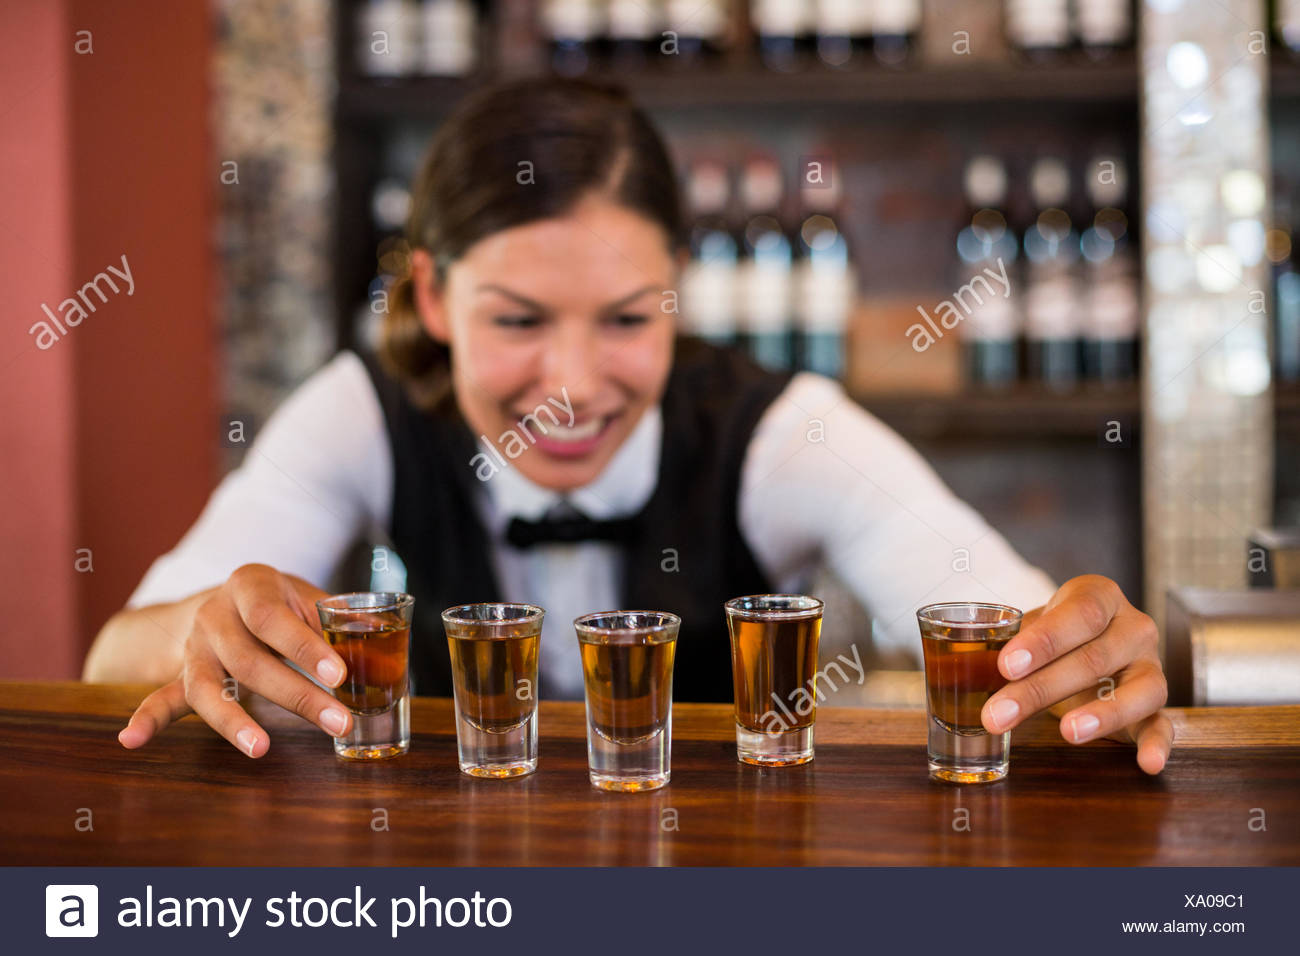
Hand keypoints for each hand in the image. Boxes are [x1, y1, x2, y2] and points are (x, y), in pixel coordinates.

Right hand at [117, 564, 350, 756]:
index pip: (274, 618)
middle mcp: (215, 614)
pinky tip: (131, 740)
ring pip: (206, 686)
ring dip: (234, 721)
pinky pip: (162, 697)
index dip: (304, 646)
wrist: (228, 598)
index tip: (339, 674)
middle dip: (296, 695)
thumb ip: (342, 618)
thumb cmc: (283, 602)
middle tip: (337, 721)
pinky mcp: (180, 674)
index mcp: (251, 585)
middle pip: (248, 660)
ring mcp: (194, 646)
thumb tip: (385, 637)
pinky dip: (148, 719)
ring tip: (262, 749)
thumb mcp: (309, 597)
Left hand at [980, 574, 1172, 774]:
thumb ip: (1004, 642)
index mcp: (1100, 597)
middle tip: (999, 714)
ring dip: (1104, 713)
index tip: (1006, 665)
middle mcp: (1133, 628)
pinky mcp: (1158, 705)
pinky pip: (1165, 723)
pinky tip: (1146, 764)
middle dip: (1042, 688)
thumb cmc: (1055, 633)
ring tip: (1068, 732)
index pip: (1079, 614)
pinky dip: (1159, 745)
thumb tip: (952, 668)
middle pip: (1094, 657)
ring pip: (1139, 690)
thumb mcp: (1031, 626)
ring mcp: (1150, 666)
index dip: (1044, 640)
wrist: (1092, 640)